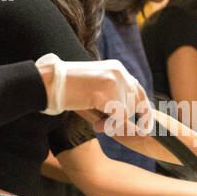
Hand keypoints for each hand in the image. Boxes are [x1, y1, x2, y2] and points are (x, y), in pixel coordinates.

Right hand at [36, 54, 150, 127]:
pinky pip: (119, 117)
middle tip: (104, 125)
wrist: (50, 83)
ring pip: (127, 111)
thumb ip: (113, 104)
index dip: (143, 110)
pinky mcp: (109, 91)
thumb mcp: (95, 94)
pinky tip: (95, 122)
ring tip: (95, 121)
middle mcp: (120, 72)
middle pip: (137, 102)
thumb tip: (134, 126)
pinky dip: (109, 125)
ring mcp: (116, 80)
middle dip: (126, 119)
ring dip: (113, 122)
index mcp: (116, 68)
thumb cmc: (68, 91)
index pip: (138, 90)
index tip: (146, 127)